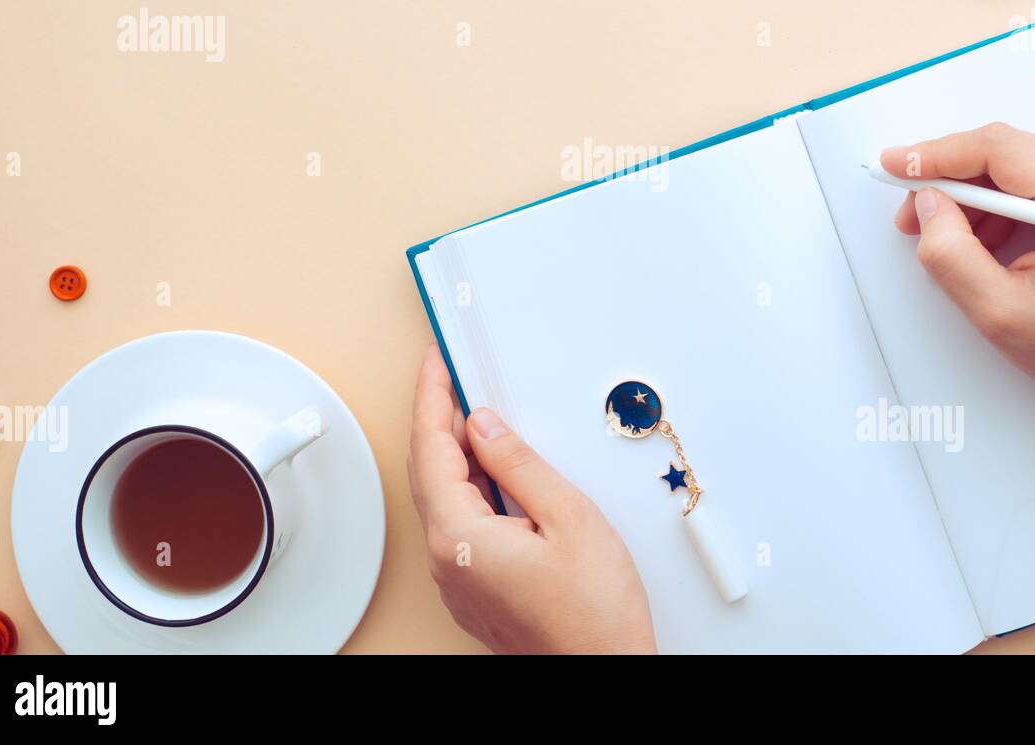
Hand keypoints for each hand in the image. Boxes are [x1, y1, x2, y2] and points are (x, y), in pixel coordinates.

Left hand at [407, 345, 655, 653]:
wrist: (604, 671)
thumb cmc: (594, 613)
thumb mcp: (568, 516)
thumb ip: (520, 464)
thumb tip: (486, 426)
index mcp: (462, 538)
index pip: (432, 449)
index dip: (431, 397)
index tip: (435, 363)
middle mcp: (449, 561)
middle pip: (430, 473)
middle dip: (439, 420)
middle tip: (454, 379)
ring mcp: (459, 580)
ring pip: (445, 499)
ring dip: (458, 455)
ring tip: (480, 416)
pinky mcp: (476, 590)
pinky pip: (461, 525)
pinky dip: (471, 489)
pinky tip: (496, 473)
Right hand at [882, 122, 1034, 414]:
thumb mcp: (996, 312)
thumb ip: (950, 254)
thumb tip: (926, 203)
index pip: (998, 150)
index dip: (936, 154)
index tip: (894, 165)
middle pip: (1003, 150)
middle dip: (948, 178)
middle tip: (911, 214)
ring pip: (1013, 162)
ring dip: (970, 194)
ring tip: (946, 238)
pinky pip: (1031, 177)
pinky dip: (996, 203)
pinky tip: (982, 240)